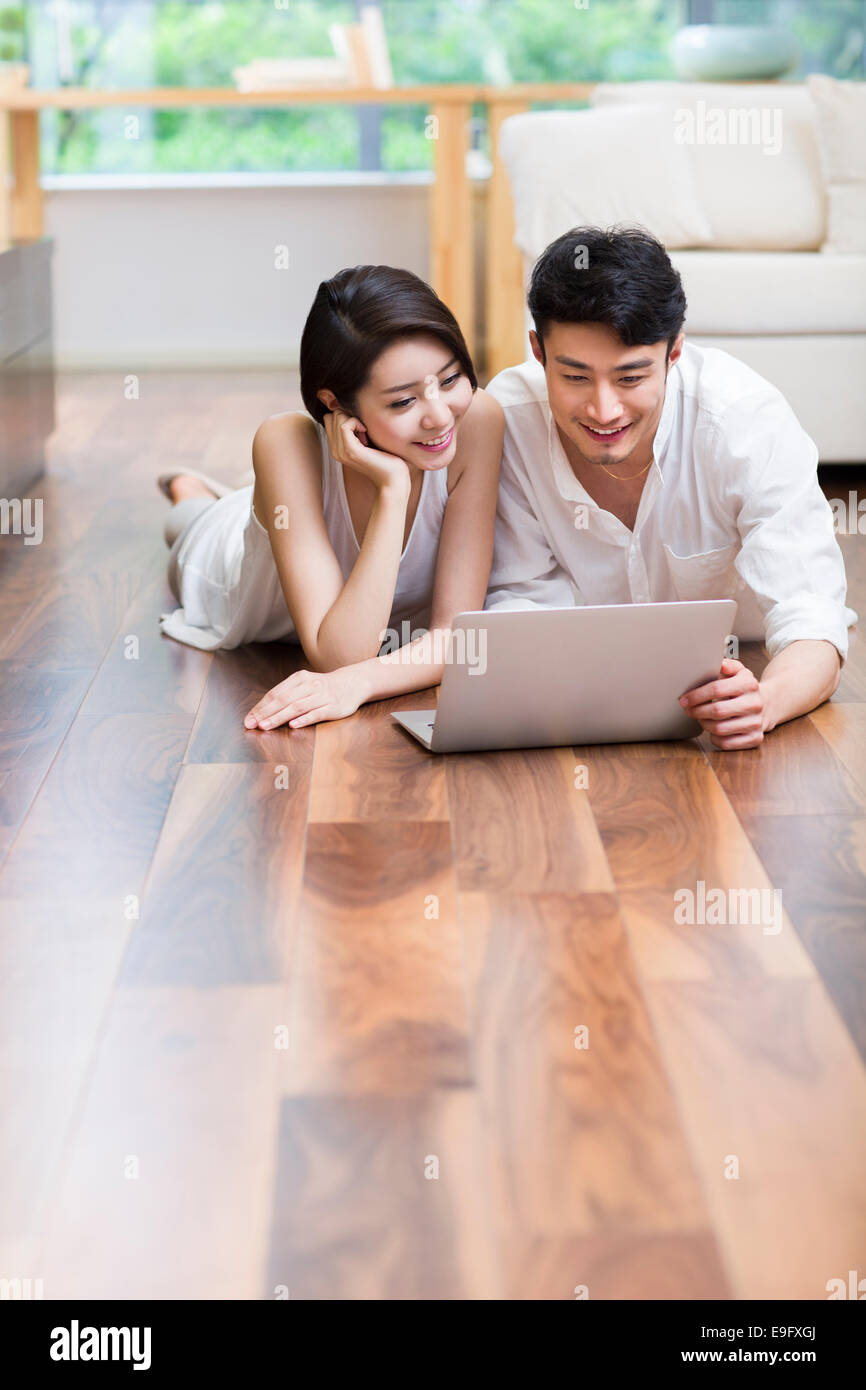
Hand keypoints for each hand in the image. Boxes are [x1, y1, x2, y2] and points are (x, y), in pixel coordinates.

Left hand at [243, 666, 366, 731]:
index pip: (275, 693)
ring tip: (266, 726)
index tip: (249, 718)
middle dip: (265, 713)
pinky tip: (292, 725)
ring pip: (297, 707)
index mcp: (299, 679)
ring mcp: (321, 696)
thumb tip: (264, 709)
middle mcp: (309, 685)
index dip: (260, 706)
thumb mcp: (305, 684)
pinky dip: (303, 719)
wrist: (352, 683)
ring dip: (279, 717)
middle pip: (283, 700)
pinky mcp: (332, 707)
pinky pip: (316, 713)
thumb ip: (287, 694)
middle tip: (251, 724)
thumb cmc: (324, 687)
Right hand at [323, 407, 410, 492]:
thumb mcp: (368, 440)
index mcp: (337, 448)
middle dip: (349, 416)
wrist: (392, 479)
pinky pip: (344, 425)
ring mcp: (341, 451)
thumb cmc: (386, 458)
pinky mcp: (350, 451)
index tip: (360, 426)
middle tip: (365, 431)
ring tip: (366, 433)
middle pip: (332, 415)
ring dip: (354, 419)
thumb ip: (357, 428)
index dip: (344, 415)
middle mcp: (335, 450)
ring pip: (337, 417)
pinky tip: (366, 432)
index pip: (329, 418)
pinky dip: (356, 422)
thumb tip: (352, 409)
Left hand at [679, 657, 766, 749]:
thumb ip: (727, 665)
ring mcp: (756, 723)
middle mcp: (755, 704)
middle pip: (717, 711)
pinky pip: (726, 743)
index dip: (696, 695)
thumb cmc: (744, 688)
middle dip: (697, 711)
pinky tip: (713, 729)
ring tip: (700, 718)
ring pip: (719, 729)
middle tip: (689, 710)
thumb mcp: (738, 672)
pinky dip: (714, 738)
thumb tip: (719, 663)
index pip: (716, 689)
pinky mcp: (755, 739)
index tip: (685, 700)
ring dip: (704, 724)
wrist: (767, 704)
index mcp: (749, 684)